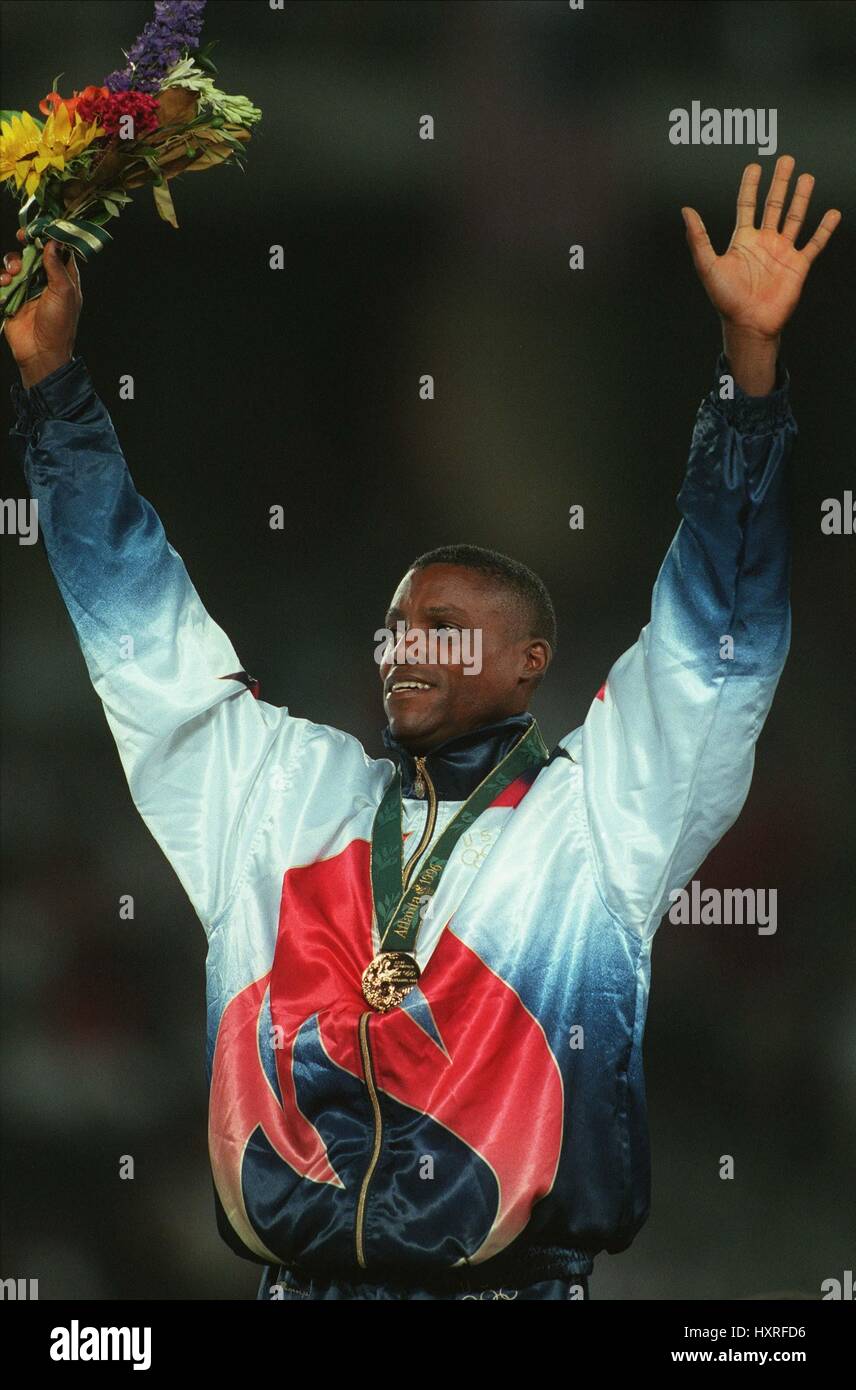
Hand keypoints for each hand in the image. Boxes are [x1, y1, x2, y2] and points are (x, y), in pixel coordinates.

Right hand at [0, 229, 81, 387]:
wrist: (40, 352)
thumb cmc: (59, 325)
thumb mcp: (64, 293)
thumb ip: (57, 266)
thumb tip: (53, 241)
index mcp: (64, 279)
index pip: (59, 251)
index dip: (50, 237)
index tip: (42, 227)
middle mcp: (46, 281)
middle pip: (34, 252)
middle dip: (27, 243)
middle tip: (22, 236)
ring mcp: (28, 288)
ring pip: (16, 263)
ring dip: (13, 263)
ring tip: (14, 275)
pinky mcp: (12, 297)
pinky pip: (3, 279)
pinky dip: (2, 278)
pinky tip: (5, 285)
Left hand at [682, 156, 839, 338]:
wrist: (749, 324)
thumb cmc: (727, 300)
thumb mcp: (708, 266)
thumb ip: (699, 238)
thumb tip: (686, 211)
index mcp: (743, 240)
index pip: (747, 205)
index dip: (750, 186)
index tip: (754, 166)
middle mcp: (764, 242)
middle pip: (774, 205)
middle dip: (780, 182)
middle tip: (786, 160)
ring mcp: (782, 252)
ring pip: (795, 218)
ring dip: (802, 198)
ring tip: (807, 177)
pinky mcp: (798, 265)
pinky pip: (814, 243)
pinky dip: (824, 229)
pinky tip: (832, 213)